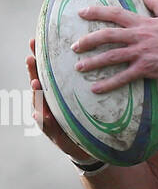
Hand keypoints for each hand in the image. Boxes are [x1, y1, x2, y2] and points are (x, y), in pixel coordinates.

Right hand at [26, 44, 87, 158]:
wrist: (88, 148)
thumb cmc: (87, 120)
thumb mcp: (87, 101)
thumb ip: (86, 84)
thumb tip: (97, 56)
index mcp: (57, 94)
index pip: (46, 72)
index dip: (40, 58)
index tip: (34, 40)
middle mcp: (49, 104)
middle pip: (39, 85)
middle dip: (33, 72)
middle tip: (30, 58)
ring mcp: (49, 119)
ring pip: (40, 104)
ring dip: (37, 94)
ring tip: (35, 84)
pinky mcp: (55, 134)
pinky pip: (49, 126)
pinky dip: (45, 120)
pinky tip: (42, 114)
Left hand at [72, 0, 157, 90]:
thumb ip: (155, 3)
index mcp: (142, 23)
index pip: (115, 14)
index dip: (97, 12)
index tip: (82, 12)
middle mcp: (137, 37)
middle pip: (107, 37)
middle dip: (88, 41)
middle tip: (74, 46)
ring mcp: (140, 54)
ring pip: (111, 57)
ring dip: (93, 62)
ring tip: (79, 67)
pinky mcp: (145, 69)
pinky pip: (123, 77)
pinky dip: (109, 84)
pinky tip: (96, 88)